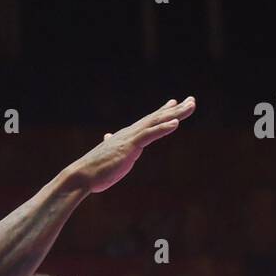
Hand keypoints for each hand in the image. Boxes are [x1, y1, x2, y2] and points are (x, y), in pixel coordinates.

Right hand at [67, 97, 195, 194]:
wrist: (82, 175)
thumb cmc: (94, 170)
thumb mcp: (108, 156)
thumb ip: (112, 146)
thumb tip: (108, 137)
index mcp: (127, 137)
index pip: (148, 122)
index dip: (162, 112)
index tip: (173, 103)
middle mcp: (130, 133)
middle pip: (157, 118)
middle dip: (176, 109)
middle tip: (192, 100)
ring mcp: (131, 138)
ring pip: (157, 122)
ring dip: (175, 114)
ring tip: (191, 106)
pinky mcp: (130, 147)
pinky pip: (150, 135)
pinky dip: (163, 128)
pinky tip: (176, 122)